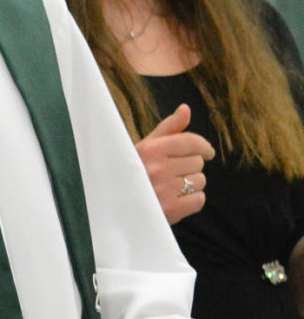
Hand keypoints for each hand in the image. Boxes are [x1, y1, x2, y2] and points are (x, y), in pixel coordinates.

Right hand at [136, 104, 210, 223]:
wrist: (112, 203)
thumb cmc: (130, 171)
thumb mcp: (144, 146)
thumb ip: (168, 128)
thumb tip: (186, 108)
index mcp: (151, 149)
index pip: (192, 142)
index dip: (204, 147)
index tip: (207, 152)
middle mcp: (158, 168)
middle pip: (198, 162)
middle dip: (189, 167)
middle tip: (172, 173)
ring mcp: (165, 190)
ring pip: (200, 181)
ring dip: (190, 184)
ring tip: (171, 187)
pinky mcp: (171, 210)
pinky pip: (199, 200)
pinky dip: (191, 201)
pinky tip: (175, 199)